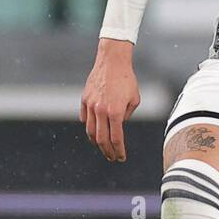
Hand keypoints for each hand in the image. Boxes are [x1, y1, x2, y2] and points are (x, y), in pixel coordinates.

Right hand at [80, 39, 139, 160]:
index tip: (121, 157)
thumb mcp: (134, 99)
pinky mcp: (84, 99)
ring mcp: (91, 105)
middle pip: (101, 139)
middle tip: (112, 157)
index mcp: (116, 112)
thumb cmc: (127, 79)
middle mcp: (101, 111)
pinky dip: (89, 127)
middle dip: (107, 151)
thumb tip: (119, 125)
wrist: (112, 61)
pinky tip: (94, 131)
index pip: (116, 139)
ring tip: (103, 147)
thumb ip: (127, 115)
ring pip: (90, 131)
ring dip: (96, 142)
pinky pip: (84, 119)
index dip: (118, 151)